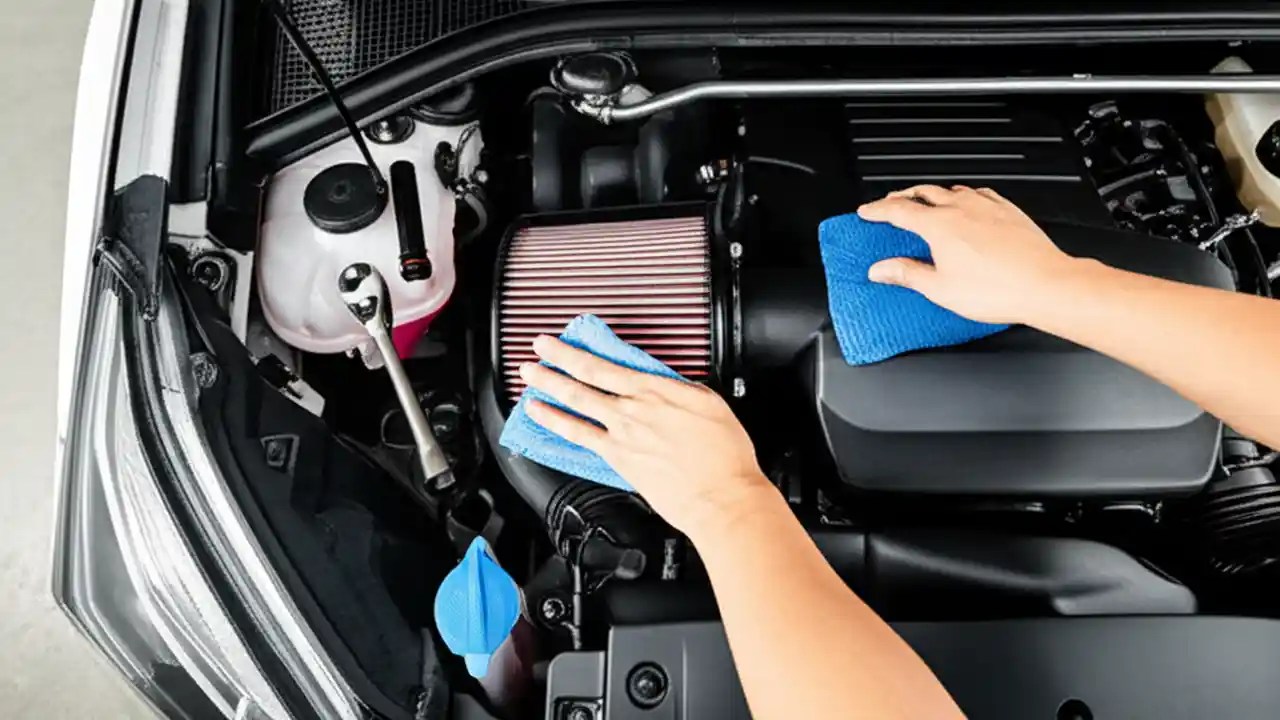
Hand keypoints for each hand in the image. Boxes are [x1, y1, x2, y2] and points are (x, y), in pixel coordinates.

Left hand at [518, 336, 772, 538]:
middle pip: (582, 382)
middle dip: (553, 365)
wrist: (721, 497)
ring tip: (529, 381)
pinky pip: (579, 438)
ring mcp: (621, 437)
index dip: (573, 352)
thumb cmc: (724, 456)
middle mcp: (632, 410)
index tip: (556, 342)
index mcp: (655, 391)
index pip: (603, 365)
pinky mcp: (618, 461)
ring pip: (575, 407)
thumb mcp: (709, 403)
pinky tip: (543, 419)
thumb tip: (665, 382)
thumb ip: (680, 389)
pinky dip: (556, 424)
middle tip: (534, 354)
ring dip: (547, 391)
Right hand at [858, 184, 1077, 323]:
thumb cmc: (997, 289)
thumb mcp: (941, 289)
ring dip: (933, 193)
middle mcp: (962, 208)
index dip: (878, 210)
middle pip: (923, 192)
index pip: (898, 210)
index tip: (867, 212)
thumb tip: (881, 269)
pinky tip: (967, 202)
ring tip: (925, 202)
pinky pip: (980, 193)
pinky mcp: (1008, 210)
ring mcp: (987, 206)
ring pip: (952, 189)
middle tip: (890, 205)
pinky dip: (964, 194)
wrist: (1045, 284)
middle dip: (902, 197)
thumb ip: (907, 274)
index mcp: (939, 225)